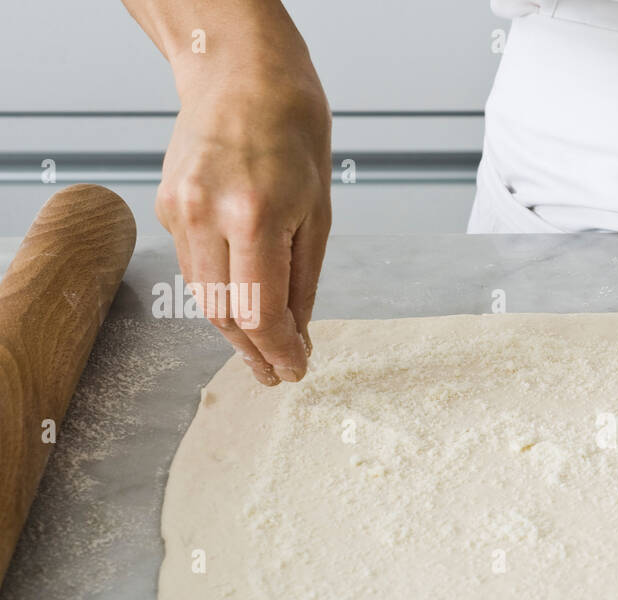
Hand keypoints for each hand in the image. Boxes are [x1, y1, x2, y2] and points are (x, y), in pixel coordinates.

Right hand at [156, 54, 331, 384]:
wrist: (244, 76)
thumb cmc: (294, 136)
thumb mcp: (319, 214)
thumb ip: (303, 281)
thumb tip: (298, 336)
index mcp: (253, 217)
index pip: (260, 312)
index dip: (278, 351)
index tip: (295, 371)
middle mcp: (206, 215)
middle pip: (224, 311)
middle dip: (253, 351)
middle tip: (276, 373)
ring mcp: (178, 210)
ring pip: (202, 294)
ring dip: (233, 329)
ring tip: (261, 352)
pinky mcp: (166, 205)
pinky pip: (193, 264)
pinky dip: (219, 289)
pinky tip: (243, 298)